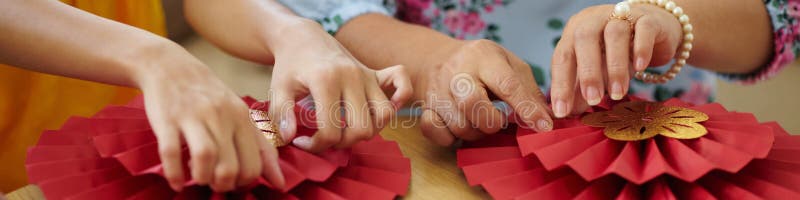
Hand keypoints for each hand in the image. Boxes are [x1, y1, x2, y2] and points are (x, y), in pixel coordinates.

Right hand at [133, 44, 283, 191]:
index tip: (235, 182)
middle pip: (230, 165)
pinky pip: (171, 153)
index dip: (246, 181)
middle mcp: (220, 115)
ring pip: (205, 157)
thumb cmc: (207, 95)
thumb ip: (260, 145)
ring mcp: (192, 116)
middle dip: (225, 184)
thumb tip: (279, 182)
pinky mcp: (166, 119)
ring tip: (200, 180)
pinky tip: (177, 181)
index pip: (254, 162)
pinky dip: (174, 173)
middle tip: (217, 184)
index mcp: (241, 116)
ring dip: (203, 178)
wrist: (169, 65)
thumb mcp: (238, 112)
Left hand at [266, 21, 411, 151]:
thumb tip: (289, 137)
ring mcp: (366, 75)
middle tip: (326, 138)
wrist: (304, 37)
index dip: (316, 145)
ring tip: (348, 127)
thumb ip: (281, 113)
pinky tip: (382, 107)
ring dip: (368, 130)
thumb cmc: (290, 64)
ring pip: (383, 116)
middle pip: (363, 129)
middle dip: (344, 142)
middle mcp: (352, 77)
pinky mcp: (375, 73)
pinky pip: (402, 83)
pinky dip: (400, 98)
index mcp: (327, 81)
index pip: (331, 130)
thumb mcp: (278, 87)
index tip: (303, 142)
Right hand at [411, 39, 552, 145]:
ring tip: (480, 121)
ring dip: (475, 132)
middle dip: (491, 122)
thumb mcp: (508, 66)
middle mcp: (457, 71)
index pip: (507, 84)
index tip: (544, 127)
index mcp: (484, 57)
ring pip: (458, 125)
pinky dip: (449, 137)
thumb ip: (528, 91)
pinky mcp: (425, 106)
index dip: (527, 108)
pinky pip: (434, 131)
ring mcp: (437, 89)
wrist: (437, 57)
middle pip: (472, 104)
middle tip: (497, 121)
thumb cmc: (482, 65)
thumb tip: (547, 120)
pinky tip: (458, 127)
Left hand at [551, 4, 681, 116]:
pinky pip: (644, 29)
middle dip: (587, 72)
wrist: (655, 30)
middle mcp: (595, 19)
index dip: (561, 84)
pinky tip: (639, 68)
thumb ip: (582, 88)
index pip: (562, 56)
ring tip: (617, 93)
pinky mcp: (648, 19)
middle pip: (584, 38)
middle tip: (593, 100)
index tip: (562, 111)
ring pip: (614, 34)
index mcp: (575, 31)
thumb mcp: (598, 70)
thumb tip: (569, 113)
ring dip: (615, 66)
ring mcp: (622, 16)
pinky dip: (641, 49)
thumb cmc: (618, 52)